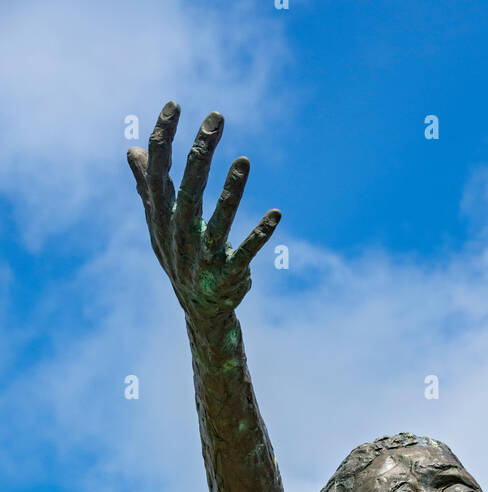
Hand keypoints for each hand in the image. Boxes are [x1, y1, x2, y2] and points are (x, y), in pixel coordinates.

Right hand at [127, 101, 280, 320]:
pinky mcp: (229, 275)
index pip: (159, 172)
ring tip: (245, 161)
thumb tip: (132, 150)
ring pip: (217, 222)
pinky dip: (260, 235)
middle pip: (189, 190)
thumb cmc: (180, 258)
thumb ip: (148, 187)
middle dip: (201, 153)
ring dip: (231, 192)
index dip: (164, 138)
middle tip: (216, 118)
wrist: (199, 310)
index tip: (175, 105)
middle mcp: (180, 236)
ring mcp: (204, 258)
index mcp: (162, 218)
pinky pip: (245, 253)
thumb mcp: (159, 224)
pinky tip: (276, 214)